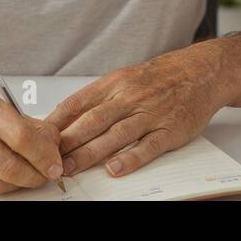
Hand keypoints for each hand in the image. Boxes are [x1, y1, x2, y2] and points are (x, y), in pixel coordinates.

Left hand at [46, 44, 226, 178]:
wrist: (199, 72)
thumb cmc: (158, 79)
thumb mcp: (124, 79)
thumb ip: (97, 99)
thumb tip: (65, 117)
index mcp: (115, 84)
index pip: (78, 102)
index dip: (58, 121)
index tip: (40, 136)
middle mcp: (129, 97)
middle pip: (93, 120)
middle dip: (69, 141)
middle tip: (50, 158)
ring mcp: (150, 114)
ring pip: (115, 134)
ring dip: (91, 153)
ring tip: (72, 167)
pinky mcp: (169, 130)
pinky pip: (147, 146)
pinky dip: (130, 158)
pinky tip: (115, 168)